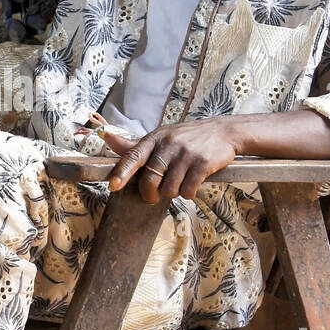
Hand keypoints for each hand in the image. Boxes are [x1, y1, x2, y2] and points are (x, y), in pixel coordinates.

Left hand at [102, 117, 236, 203]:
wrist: (223, 132)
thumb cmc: (187, 138)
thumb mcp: (161, 137)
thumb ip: (135, 145)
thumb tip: (106, 138)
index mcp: (155, 138)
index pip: (134, 156)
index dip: (122, 173)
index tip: (113, 186)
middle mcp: (169, 144)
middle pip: (150, 180)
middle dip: (151, 194)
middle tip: (155, 197)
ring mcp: (186, 154)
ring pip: (169, 189)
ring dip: (174, 193)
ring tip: (180, 183)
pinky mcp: (202, 164)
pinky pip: (188, 191)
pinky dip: (188, 193)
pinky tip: (192, 184)